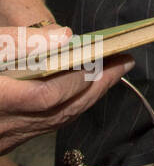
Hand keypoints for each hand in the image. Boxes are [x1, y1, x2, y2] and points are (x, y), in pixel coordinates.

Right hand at [0, 23, 131, 153]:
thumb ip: (17, 40)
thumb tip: (63, 36)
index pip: (47, 96)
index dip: (81, 78)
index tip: (109, 57)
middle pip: (57, 111)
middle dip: (95, 87)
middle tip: (124, 62)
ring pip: (50, 123)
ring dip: (84, 99)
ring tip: (110, 74)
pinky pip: (38, 129)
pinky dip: (62, 110)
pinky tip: (77, 94)